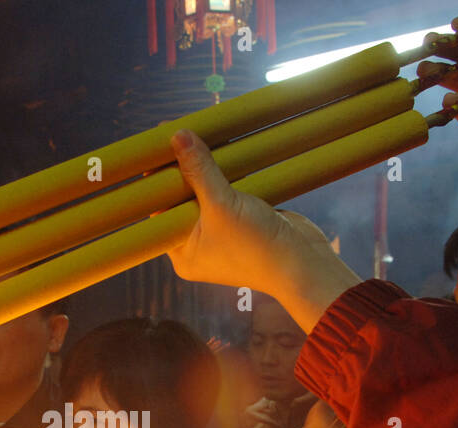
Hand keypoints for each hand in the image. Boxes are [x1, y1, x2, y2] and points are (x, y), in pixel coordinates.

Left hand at [167, 130, 361, 332]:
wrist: (304, 263)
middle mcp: (197, 244)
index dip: (157, 181)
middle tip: (175, 136)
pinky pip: (227, 192)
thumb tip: (178, 135)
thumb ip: (199, 170)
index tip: (153, 151)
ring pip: (206, 193)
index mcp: (182, 253)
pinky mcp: (242, 221)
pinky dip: (226, 174)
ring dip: (205, 168)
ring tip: (196, 135)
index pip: (160, 211)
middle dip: (182, 170)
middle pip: (182, 200)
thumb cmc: (256, 246)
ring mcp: (221, 233)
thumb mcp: (222, 205)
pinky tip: (222, 148)